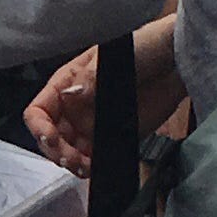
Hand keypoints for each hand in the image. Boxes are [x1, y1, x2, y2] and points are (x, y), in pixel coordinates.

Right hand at [23, 18, 184, 172]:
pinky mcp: (113, 136)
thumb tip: (70, 94)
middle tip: (71, 159)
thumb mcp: (111, 57)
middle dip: (56, 151)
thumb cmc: (143, 47)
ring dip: (72, 163)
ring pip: (70, 151)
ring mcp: (93, 123)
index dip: (39, 127)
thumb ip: (90, 78)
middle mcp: (75, 106)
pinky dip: (92, 166)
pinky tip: (96, 168)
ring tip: (85, 167)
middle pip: (51, 136)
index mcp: (67, 83)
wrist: (177, 61)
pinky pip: (94, 157)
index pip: (39, 110)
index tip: (52, 139)